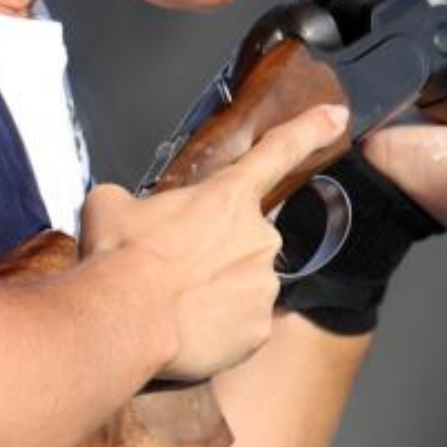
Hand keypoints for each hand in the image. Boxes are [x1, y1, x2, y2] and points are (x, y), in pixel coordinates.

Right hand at [82, 103, 348, 379]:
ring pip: (244, 285)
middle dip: (216, 253)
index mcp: (228, 198)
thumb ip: (133, 201)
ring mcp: (263, 283)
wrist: (124, 319)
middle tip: (176, 270)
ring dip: (216, 293)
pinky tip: (189, 330)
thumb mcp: (111, 206)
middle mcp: (259, 236)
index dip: (310, 129)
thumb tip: (128, 210)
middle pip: (245, 241)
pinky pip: (243, 326)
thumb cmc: (119, 258)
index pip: (279, 151)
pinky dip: (219, 329)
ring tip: (175, 304)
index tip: (336, 116)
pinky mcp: (259, 328)